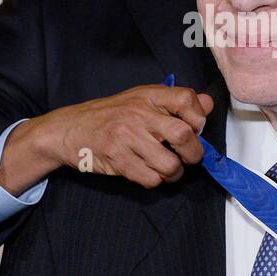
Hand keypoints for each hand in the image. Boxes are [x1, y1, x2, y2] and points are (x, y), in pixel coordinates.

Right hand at [2, 84, 213, 190]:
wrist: (69, 129)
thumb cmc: (110, 115)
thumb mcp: (142, 99)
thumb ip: (175, 102)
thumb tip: (207, 104)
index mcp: (147, 95)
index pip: (186, 100)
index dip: (199, 117)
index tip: (195, 128)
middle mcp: (138, 114)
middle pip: (183, 135)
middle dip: (193, 153)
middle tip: (188, 156)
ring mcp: (126, 137)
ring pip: (170, 164)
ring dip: (174, 172)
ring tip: (167, 168)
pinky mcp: (117, 160)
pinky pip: (151, 179)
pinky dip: (155, 180)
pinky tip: (148, 172)